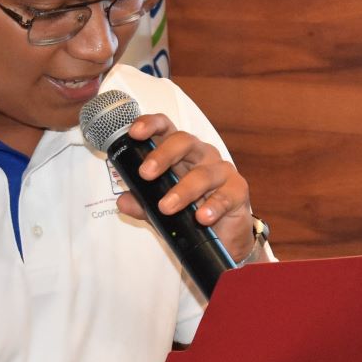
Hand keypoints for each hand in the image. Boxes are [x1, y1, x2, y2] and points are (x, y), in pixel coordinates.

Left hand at [115, 113, 256, 261]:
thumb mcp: (160, 210)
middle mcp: (201, 155)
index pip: (166, 128)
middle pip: (184, 142)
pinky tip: (201, 217)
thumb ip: (142, 204)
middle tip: (146, 174)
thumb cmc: (190, 212)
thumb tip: (123, 201)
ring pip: (203, 173)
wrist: (223, 237)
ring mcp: (221, 171)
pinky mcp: (238, 190)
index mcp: (179, 153)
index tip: (135, 133)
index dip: (150, 125)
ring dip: (183, 189)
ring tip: (167, 207)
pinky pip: (226, 195)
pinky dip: (213, 206)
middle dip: (163, 155)